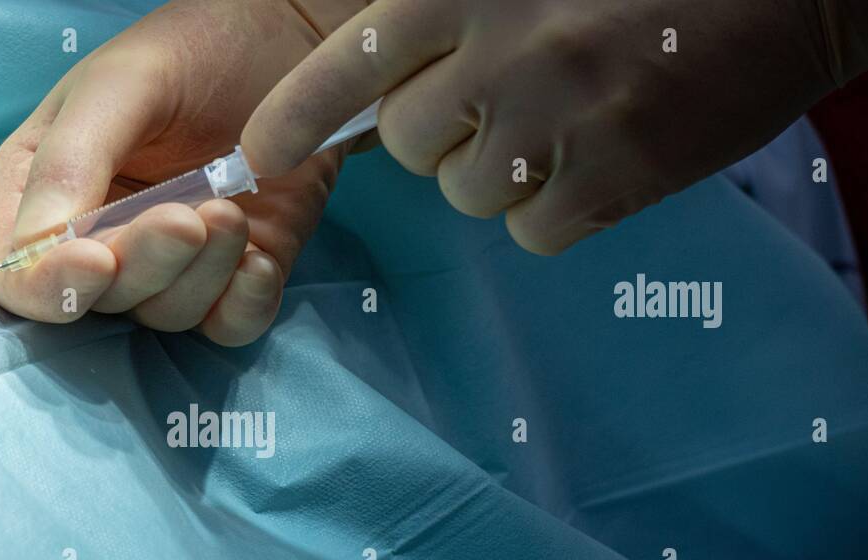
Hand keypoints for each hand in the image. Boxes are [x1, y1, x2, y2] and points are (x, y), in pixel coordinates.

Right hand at [0, 0, 366, 345]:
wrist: (291, 44)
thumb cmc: (192, 49)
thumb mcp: (119, 83)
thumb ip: (69, 161)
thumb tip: (39, 246)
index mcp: (45, 193)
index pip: (20, 276)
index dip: (52, 285)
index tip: (97, 260)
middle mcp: (99, 240)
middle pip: (99, 301)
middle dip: (145, 265)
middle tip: (189, 217)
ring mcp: (169, 266)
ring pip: (166, 314)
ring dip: (202, 274)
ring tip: (231, 209)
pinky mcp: (231, 279)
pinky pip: (228, 327)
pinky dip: (243, 306)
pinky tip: (258, 262)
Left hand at [243, 0, 867, 254]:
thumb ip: (440, 11)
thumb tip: (368, 68)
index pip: (347, 67)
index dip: (291, 119)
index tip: (254, 158)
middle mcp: (500, 51)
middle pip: (404, 144)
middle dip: (436, 132)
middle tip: (502, 95)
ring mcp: (557, 120)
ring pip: (465, 193)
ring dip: (498, 172)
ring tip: (563, 119)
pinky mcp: (613, 178)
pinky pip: (532, 230)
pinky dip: (556, 209)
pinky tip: (600, 157)